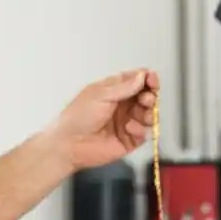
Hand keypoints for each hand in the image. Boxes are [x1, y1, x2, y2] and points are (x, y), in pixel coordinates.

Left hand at [46, 69, 160, 170]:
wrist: (68, 143)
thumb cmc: (76, 117)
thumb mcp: (100, 94)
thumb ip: (124, 86)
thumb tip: (141, 76)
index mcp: (113, 91)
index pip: (137, 81)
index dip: (147, 79)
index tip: (152, 80)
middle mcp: (121, 106)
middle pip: (147, 97)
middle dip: (150, 97)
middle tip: (146, 99)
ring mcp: (126, 123)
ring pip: (148, 115)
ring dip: (148, 113)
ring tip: (142, 114)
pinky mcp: (128, 140)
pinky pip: (143, 134)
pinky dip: (140, 130)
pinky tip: (129, 128)